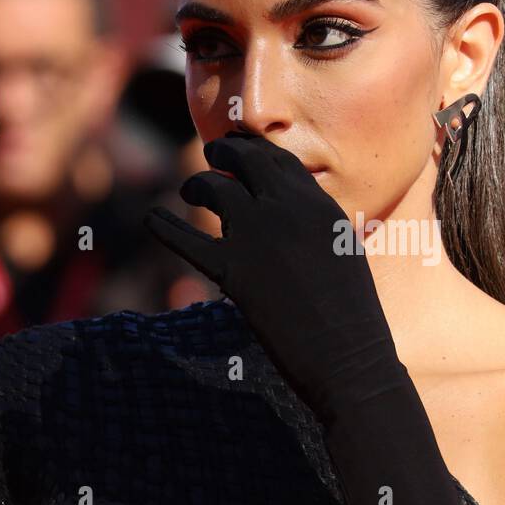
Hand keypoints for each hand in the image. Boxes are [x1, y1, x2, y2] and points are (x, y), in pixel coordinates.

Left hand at [143, 131, 409, 423]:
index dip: (255, 150)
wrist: (347, 355)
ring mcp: (255, 235)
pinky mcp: (231, 270)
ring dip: (198, 185)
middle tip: (213, 156)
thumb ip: (314, 224)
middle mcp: (285, 209)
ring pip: (213, 189)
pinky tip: (152, 219)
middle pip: (243, 160)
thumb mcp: (341, 251)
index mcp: (317, 204)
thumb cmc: (352, 314)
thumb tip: (288, 212)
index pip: (278, 159)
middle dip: (224, 154)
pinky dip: (163, 226)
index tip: (243, 149)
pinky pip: (184, 239)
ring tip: (191, 192)